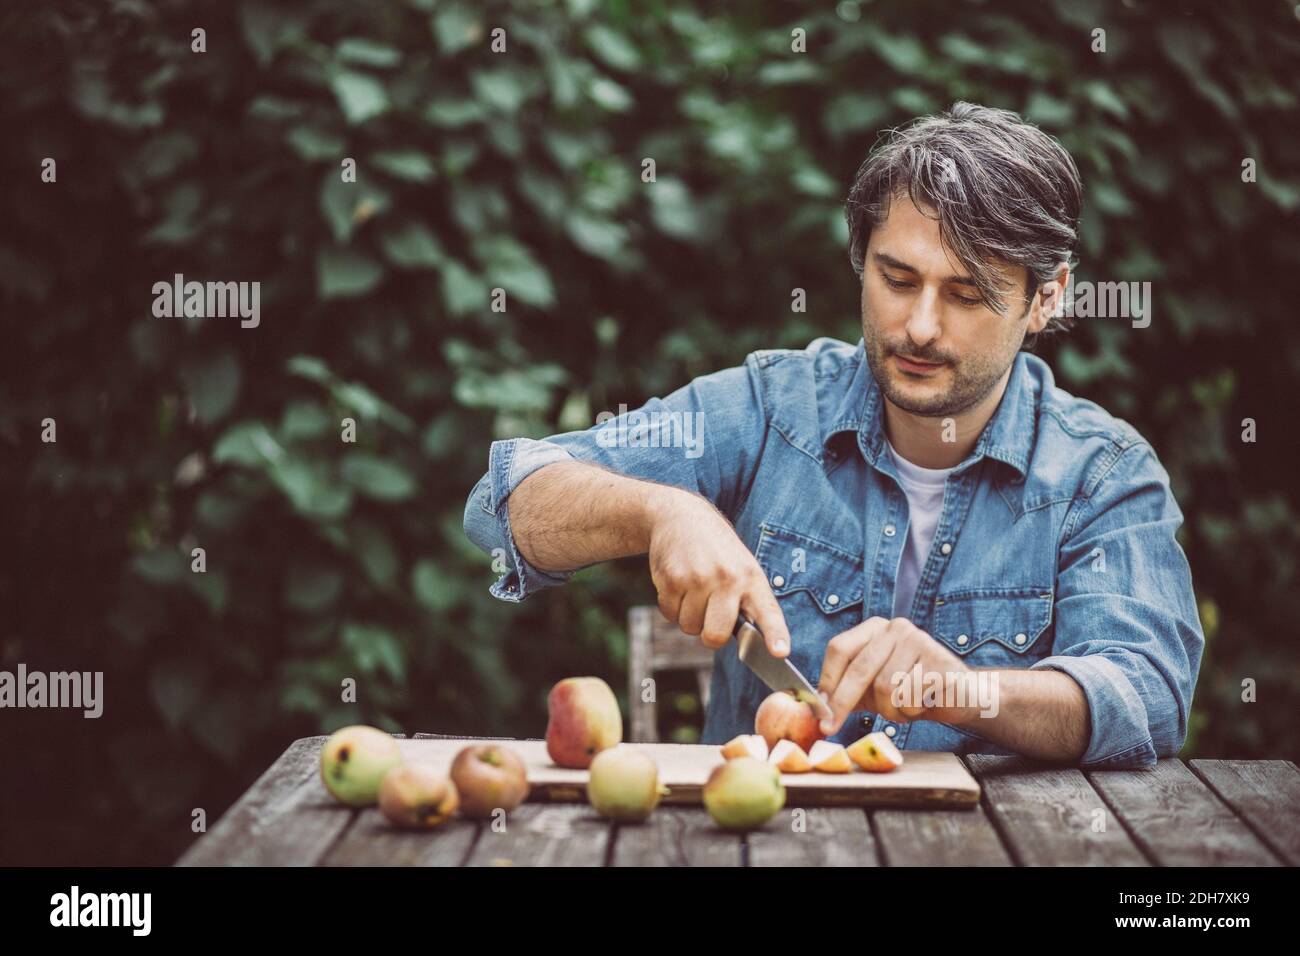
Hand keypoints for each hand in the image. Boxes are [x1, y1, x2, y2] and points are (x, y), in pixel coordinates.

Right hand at [646, 491, 790, 656]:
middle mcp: (727, 578)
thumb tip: (747, 643)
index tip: (780, 652)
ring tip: (693, 588)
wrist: (680, 516)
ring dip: (689, 616)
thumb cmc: (716, 550)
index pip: (767, 611)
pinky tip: (678, 583)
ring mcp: (697, 578)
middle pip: (716, 636)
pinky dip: (672, 606)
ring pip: (689, 627)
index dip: (774, 634)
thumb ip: (746, 601)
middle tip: (710, 615)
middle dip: (710, 635)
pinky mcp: (671, 579)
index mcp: (751, 577)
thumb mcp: (741, 566)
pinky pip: (670, 615)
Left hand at [816, 617, 971, 734]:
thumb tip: (815, 707)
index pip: (839, 649)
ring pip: (885, 688)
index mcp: (875, 628)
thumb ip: (845, 691)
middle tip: (830, 728)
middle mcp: (896, 628)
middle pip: (858, 669)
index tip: (819, 710)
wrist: (961, 696)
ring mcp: (920, 641)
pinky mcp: (940, 662)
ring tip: (904, 709)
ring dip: (890, 710)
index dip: (826, 681)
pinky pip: (910, 697)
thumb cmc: (912, 692)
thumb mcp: (872, 690)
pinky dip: (911, 712)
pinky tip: (922, 705)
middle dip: (842, 703)